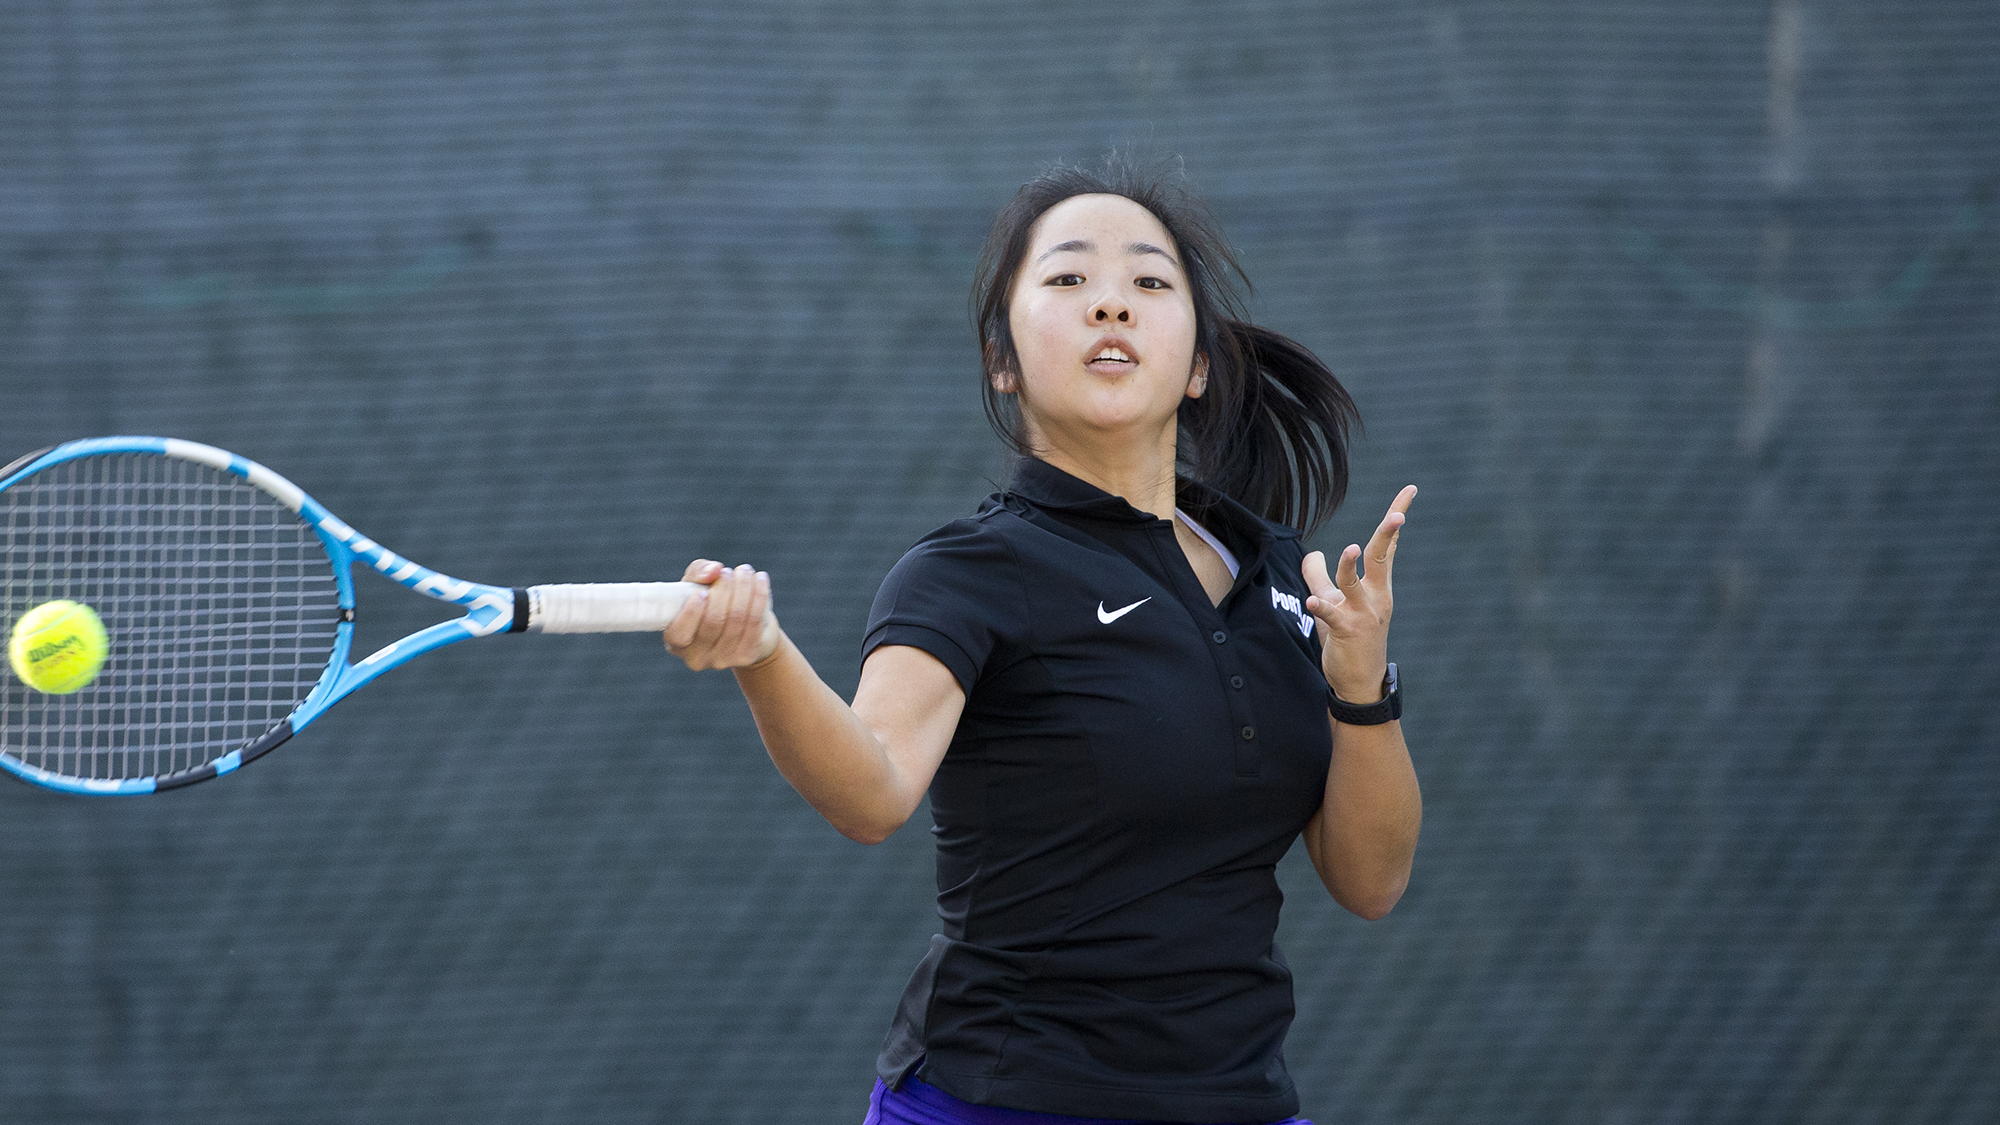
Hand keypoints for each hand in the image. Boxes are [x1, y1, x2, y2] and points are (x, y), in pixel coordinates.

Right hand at [663, 559, 782, 670]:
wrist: (742, 624)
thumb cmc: (709, 601)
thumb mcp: (695, 584)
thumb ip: (698, 573)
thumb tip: (714, 571)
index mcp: (676, 643)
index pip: (679, 635)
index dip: (691, 613)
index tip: (703, 591)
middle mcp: (697, 658)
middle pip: (713, 622)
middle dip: (723, 591)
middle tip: (728, 571)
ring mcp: (723, 660)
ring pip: (736, 619)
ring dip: (743, 589)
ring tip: (744, 570)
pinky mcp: (747, 656)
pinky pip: (754, 622)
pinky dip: (759, 596)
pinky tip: (760, 579)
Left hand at [1303, 486, 1415, 702]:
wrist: (1359, 681)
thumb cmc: (1349, 639)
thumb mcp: (1334, 603)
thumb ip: (1320, 577)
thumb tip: (1313, 553)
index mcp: (1376, 586)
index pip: (1386, 547)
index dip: (1395, 519)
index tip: (1410, 491)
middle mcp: (1374, 596)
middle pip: (1380, 558)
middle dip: (1388, 535)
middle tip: (1398, 515)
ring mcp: (1362, 614)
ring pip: (1354, 584)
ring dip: (1350, 567)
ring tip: (1349, 549)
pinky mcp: (1346, 632)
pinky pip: (1332, 615)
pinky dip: (1322, 607)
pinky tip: (1314, 601)